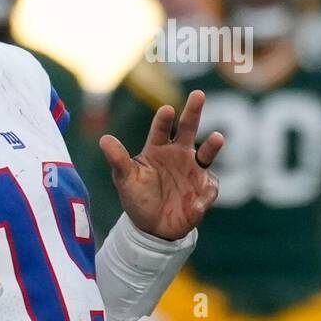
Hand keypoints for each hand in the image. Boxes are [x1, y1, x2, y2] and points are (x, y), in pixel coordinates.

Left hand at [99, 89, 223, 240]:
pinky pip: (208, 189)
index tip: (166, 109)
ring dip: (212, 146)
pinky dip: (203, 196)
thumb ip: (118, 159)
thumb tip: (104, 139)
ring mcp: (194, 170)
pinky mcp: (204, 189)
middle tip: (198, 94)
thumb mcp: (125, 179)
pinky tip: (194, 204)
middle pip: (188, 129)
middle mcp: (178, 154)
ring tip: (217, 137)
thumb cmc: (137, 198)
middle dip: (193, 112)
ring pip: (206, 154)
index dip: (163, 120)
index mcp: (157, 149)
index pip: (160, 130)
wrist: (152, 226)